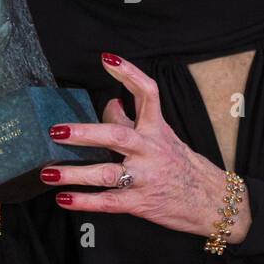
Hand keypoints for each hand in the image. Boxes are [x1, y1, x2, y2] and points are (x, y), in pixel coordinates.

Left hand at [41, 53, 250, 242]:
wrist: (215, 203)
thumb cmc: (186, 167)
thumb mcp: (165, 137)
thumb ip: (136, 119)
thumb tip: (111, 103)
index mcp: (158, 129)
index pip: (147, 93)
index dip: (129, 74)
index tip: (107, 59)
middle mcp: (151, 151)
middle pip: (118, 135)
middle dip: (85, 133)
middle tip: (56, 131)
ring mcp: (145, 178)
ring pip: (107, 173)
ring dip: (75, 173)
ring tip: (48, 172)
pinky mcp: (141, 203)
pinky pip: (109, 202)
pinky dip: (84, 202)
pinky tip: (64, 199)